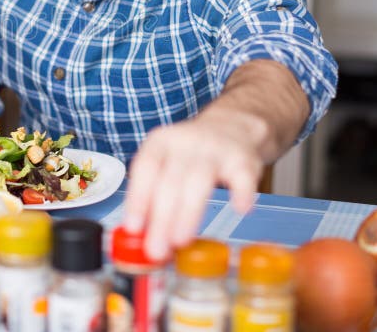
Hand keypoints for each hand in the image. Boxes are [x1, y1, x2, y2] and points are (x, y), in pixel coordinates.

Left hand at [123, 109, 263, 260]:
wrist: (232, 128)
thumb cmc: (191, 154)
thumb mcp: (166, 163)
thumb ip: (152, 194)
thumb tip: (139, 236)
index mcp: (160, 142)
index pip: (144, 169)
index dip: (137, 198)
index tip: (133, 227)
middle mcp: (185, 142)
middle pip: (170, 180)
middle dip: (161, 218)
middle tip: (156, 248)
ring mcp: (215, 149)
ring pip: (199, 180)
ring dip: (188, 213)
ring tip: (180, 241)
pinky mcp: (242, 159)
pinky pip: (243, 176)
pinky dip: (241, 192)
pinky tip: (239, 210)